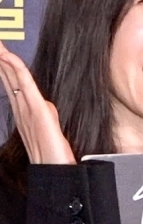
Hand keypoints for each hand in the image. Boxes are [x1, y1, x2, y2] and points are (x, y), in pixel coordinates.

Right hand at [0, 41, 74, 164]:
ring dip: (5, 60)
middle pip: (9, 79)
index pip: (13, 85)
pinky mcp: (38, 111)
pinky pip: (26, 86)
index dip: (5, 69)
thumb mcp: (50, 130)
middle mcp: (23, 110)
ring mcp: (28, 110)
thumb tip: (45, 105)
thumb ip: (46, 116)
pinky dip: (17, 71)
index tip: (1, 53)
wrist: (55, 171)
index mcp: (25, 113)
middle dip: (1, 60)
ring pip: (14, 79)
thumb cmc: (52, 154)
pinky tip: (10, 59)